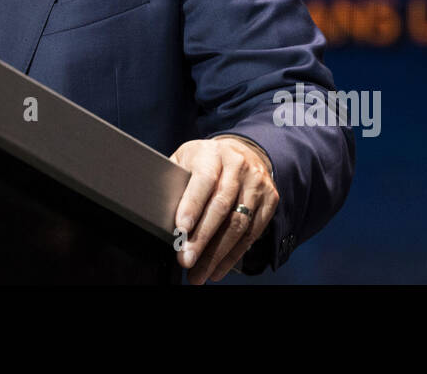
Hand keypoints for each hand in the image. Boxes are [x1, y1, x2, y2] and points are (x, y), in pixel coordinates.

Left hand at [168, 136, 278, 284]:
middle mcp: (238, 166)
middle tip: (186, 260)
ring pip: (238, 224)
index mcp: (212, 154)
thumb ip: (175, 180)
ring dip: (217, 254)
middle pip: (221, 206)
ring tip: (199, 273)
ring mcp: (257, 184)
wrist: (242, 152)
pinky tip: (217, 268)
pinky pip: (251, 234)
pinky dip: (233, 255)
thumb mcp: (186, 160)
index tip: (180, 229)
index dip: (192, 205)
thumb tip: (156, 210)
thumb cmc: (204, 162)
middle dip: (202, 238)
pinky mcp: (270, 201)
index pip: (204, 180)